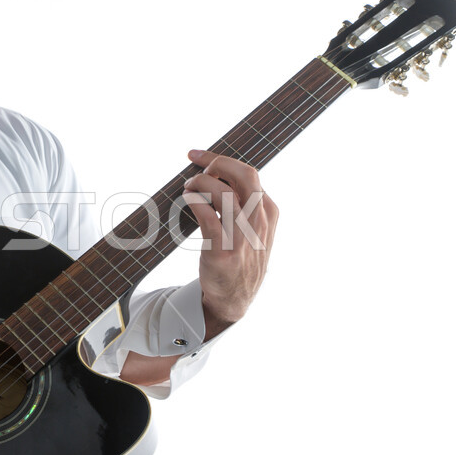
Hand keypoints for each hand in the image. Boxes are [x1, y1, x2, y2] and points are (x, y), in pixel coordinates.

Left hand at [183, 149, 277, 337]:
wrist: (234, 299)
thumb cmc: (240, 259)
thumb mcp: (255, 230)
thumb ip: (246, 204)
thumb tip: (216, 173)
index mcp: (268, 213)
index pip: (249, 173)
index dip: (220, 160)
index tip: (198, 156)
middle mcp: (259, 222)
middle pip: (244, 175)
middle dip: (217, 163)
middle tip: (197, 168)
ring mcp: (243, 238)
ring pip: (225, 193)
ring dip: (201, 183)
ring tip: (188, 187)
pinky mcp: (223, 252)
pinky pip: (208, 216)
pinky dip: (195, 202)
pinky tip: (187, 200)